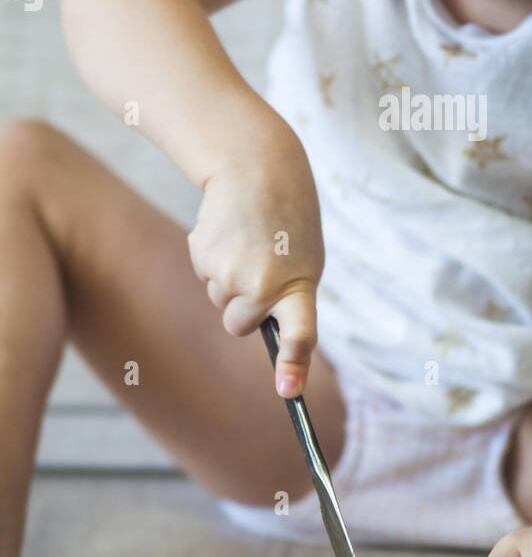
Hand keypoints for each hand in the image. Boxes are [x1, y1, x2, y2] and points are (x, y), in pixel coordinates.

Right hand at [186, 131, 324, 397]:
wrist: (256, 165)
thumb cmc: (287, 218)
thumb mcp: (304, 257)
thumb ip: (289, 298)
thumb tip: (270, 338)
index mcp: (300, 284)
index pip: (302, 333)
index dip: (295, 364)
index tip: (289, 391)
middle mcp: (264, 283)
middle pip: (239, 325)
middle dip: (242, 308)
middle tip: (258, 266)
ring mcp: (230, 272)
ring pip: (220, 300)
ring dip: (229, 278)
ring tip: (247, 239)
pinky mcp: (202, 256)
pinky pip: (205, 276)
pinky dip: (213, 260)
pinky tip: (228, 232)